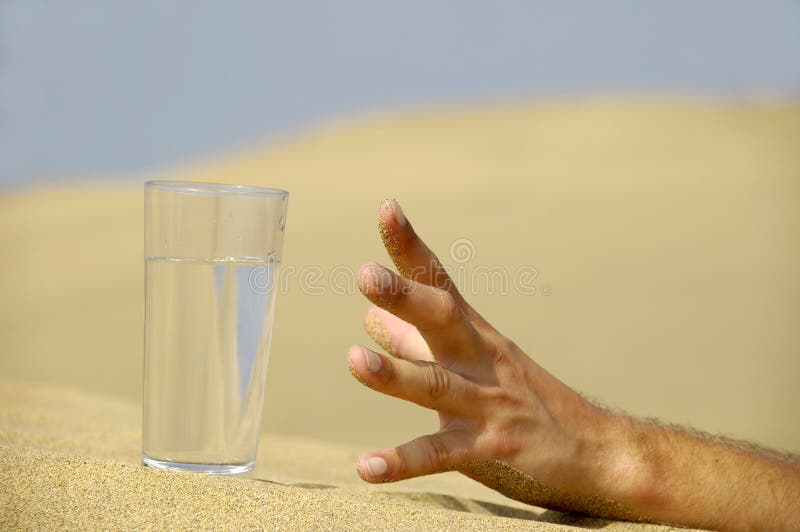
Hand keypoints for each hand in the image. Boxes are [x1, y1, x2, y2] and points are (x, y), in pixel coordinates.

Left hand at [347, 199, 646, 519]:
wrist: (598, 449)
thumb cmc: (527, 398)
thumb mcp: (473, 362)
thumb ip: (416, 341)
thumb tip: (370, 317)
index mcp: (474, 333)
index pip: (438, 281)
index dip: (410, 246)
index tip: (386, 208)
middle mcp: (480, 359)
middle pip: (442, 320)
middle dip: (405, 296)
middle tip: (366, 274)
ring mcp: (487, 402)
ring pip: (436, 385)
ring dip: (395, 374)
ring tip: (354, 359)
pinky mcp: (492, 447)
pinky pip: (441, 454)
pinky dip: (403, 460)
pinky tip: (366, 467)